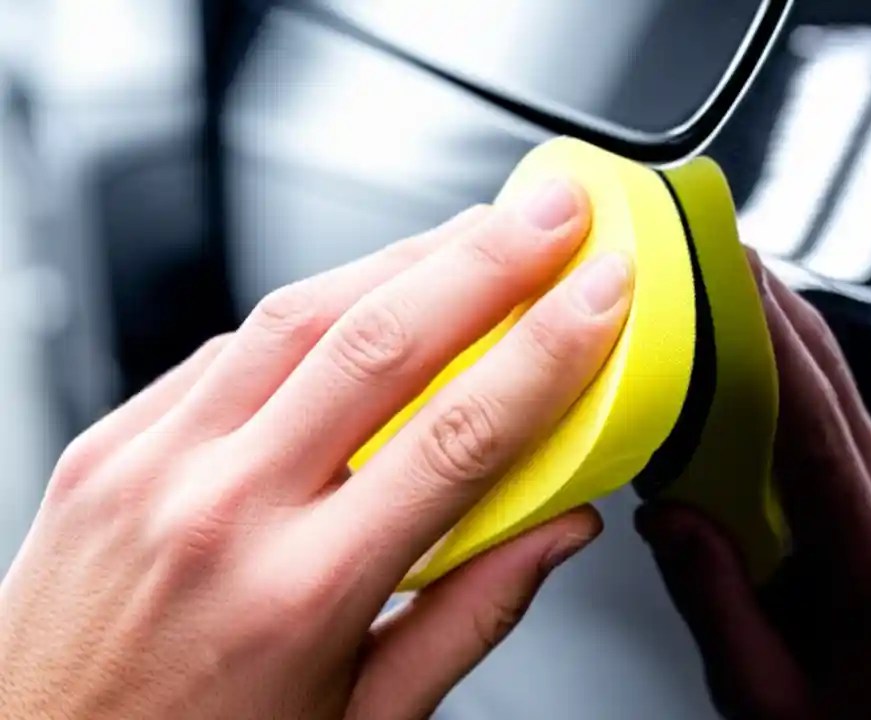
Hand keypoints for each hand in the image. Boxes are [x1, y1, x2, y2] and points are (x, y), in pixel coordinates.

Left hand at [0, 180, 632, 719]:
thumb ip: (469, 617)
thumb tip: (558, 531)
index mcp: (302, 592)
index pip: (459, 434)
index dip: (548, 349)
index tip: (601, 291)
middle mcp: (218, 511)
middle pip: (378, 340)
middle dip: (485, 259)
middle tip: (554, 212)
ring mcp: (150, 467)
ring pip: (296, 315)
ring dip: (401, 257)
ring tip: (476, 230)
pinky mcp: (110, 446)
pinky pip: (225, 348)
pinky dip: (310, 309)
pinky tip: (363, 296)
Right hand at [636, 260, 870, 718]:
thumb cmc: (851, 710)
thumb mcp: (767, 693)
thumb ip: (717, 603)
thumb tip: (666, 518)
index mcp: (865, 556)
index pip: (814, 430)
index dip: (769, 345)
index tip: (726, 282)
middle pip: (823, 370)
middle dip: (758, 293)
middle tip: (692, 235)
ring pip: (823, 363)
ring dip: (765, 302)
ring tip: (699, 254)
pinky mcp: (859, 463)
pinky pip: (814, 385)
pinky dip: (770, 340)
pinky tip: (725, 320)